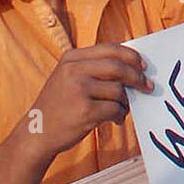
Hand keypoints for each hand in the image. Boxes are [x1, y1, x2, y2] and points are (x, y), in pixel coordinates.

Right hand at [0, 45, 151, 183]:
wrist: (36, 133)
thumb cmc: (59, 106)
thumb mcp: (68, 78)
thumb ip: (94, 68)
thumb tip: (133, 66)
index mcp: (71, 58)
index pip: (110, 49)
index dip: (131, 56)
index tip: (144, 65)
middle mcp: (73, 71)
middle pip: (118, 67)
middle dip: (137, 77)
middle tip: (148, 86)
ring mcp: (78, 90)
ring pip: (118, 90)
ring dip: (125, 102)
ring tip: (120, 109)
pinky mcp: (85, 111)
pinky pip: (115, 109)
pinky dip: (119, 115)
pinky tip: (114, 119)